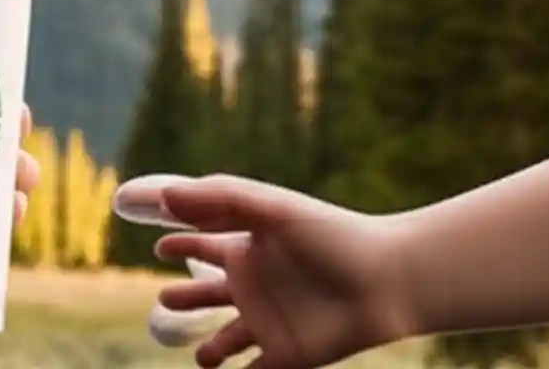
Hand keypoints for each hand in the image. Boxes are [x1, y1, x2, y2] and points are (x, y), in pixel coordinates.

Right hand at [148, 175, 412, 368]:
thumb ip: (218, 199)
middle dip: (185, 298)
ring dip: (210, 350)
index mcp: (247, 249)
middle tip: (165, 300)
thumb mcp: (271, 208)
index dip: (181, 245)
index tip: (160, 247)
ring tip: (202, 356)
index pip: (203, 246)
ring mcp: (268, 322)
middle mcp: (255, 286)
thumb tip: (166, 196)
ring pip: (228, 340)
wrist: (387, 280)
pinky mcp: (285, 356)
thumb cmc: (331, 235)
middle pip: (208, 295)